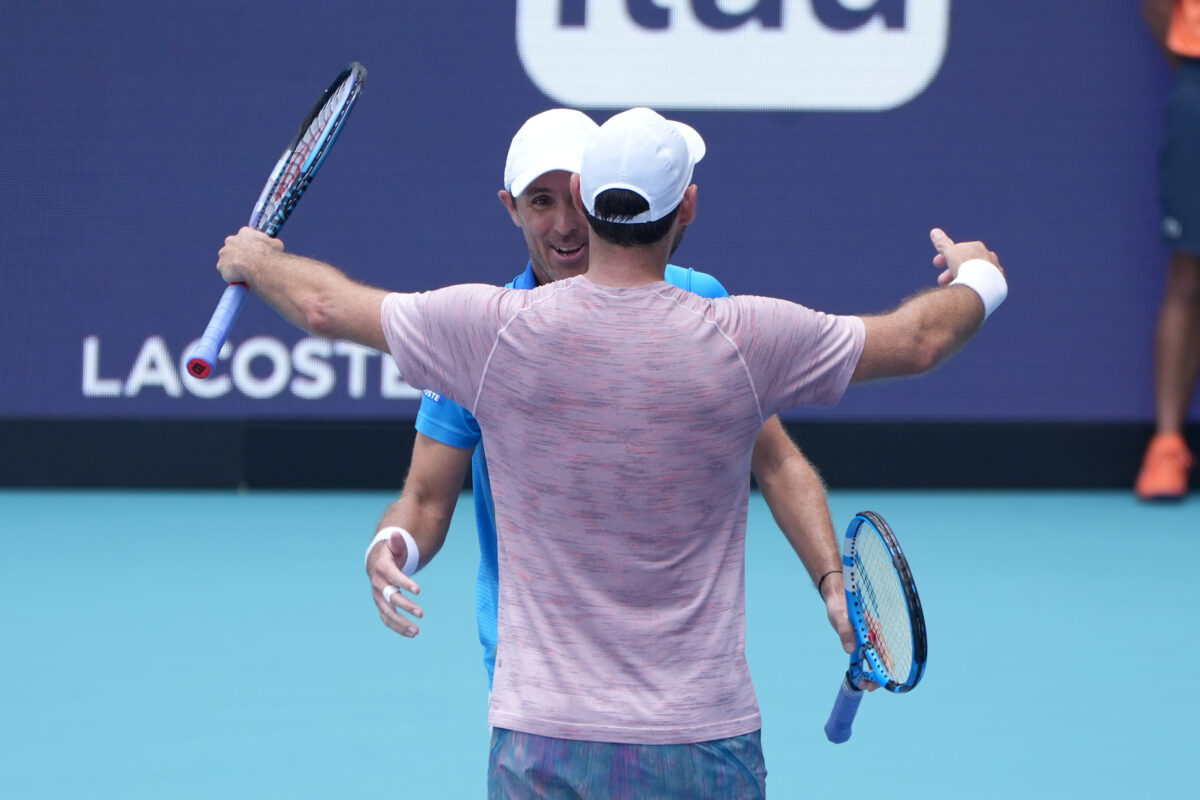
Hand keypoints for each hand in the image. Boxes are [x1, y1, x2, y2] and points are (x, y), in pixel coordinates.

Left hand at [216, 227, 282, 284]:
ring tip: (243, 273)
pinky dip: (231, 275)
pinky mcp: (221, 265)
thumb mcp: (276, 244)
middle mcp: (231, 240)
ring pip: (227, 260)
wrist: (259, 266)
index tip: (253, 253)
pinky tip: (239, 278)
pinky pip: (224, 271)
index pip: (244, 237)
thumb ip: (271, 243)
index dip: (249, 246)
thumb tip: (274, 244)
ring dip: (233, 265)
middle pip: (232, 247)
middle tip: (247, 264)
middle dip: (238, 255)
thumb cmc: (269, 255)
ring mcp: (224, 253)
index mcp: (245, 232)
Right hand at [367, 531, 423, 637]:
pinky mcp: (382, 606)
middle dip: (405, 605)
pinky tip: (412, 634)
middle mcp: (378, 584)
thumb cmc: (390, 553)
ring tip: (417, 631)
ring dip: (401, 623)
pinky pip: (387, 619)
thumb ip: (397, 542)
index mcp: (382, 568)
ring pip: (387, 612)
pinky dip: (398, 628)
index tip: (419, 590)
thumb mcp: (394, 546)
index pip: (392, 576)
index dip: (404, 582)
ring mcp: (378, 597)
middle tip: (421, 613)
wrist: (377, 563)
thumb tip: (397, 534)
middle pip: (390, 597)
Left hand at [820, 572, 880, 691]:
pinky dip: (865, 666)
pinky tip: (861, 674)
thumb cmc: (840, 606)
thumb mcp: (840, 618)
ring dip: (871, 673)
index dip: (882, 669)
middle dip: (877, 675)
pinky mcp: (862, 640)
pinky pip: (867, 656)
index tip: (878, 681)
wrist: (838, 597)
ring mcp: (869, 639)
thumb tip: (850, 650)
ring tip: (863, 684)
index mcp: (873, 630)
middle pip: (881, 659)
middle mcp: (874, 636)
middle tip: (867, 687)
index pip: (883, 653)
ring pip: (875, 659)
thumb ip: (845, 633)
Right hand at [929, 227, 1002, 286]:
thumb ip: (943, 243)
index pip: (958, 249)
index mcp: (977, 246)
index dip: (945, 256)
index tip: (936, 264)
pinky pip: (984, 283)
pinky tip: (969, 291)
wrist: (981, 284)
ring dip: (963, 278)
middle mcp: (988, 255)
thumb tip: (934, 231)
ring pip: (975, 273)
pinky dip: (975, 285)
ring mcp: (995, 269)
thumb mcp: (950, 253)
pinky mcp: (998, 282)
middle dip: (952, 271)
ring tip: (953, 288)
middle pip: (967, 262)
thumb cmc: (964, 266)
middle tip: (941, 281)